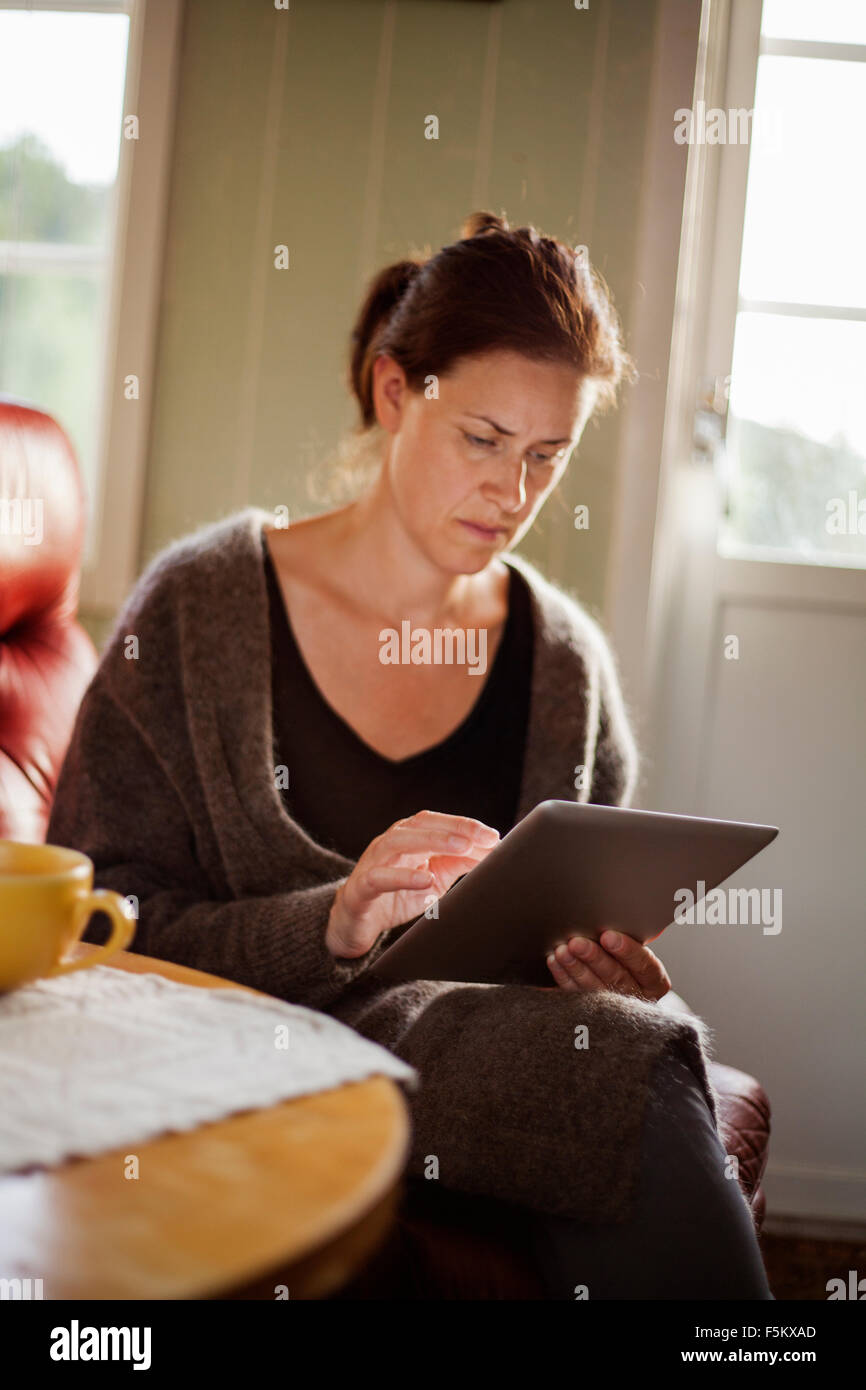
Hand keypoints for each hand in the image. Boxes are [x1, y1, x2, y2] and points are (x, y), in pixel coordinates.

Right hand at [325, 809, 499, 957]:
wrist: (357, 922)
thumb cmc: (397, 894)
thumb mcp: (434, 878)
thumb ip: (458, 863)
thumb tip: (492, 852)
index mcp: (408, 837)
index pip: (437, 822)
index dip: (465, 825)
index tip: (493, 836)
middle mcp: (390, 843)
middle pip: (420, 824)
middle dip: (454, 828)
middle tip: (481, 838)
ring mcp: (372, 862)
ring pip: (398, 842)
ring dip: (431, 841)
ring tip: (460, 847)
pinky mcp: (360, 888)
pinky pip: (379, 878)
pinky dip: (402, 877)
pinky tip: (425, 881)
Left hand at [545, 930, 670, 1001]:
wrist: (617, 982)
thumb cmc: (628, 955)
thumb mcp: (636, 947)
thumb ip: (631, 937)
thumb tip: (613, 916)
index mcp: (655, 981)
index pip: (645, 966)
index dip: (627, 951)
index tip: (608, 936)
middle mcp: (637, 997)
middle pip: (617, 978)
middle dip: (595, 958)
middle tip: (577, 943)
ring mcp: (614, 1009)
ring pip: (594, 989)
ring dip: (576, 968)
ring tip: (562, 950)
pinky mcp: (590, 1012)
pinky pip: (574, 996)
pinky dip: (563, 977)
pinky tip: (555, 961)